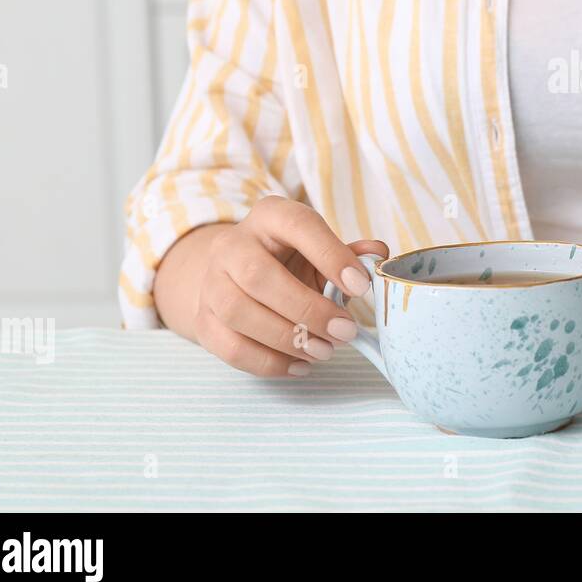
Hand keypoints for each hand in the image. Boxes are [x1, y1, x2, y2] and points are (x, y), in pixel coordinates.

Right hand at [194, 197, 387, 376]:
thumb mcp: (320, 249)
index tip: (361, 286)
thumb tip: (377, 254)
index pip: (298, 226)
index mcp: (270, 216)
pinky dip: (270, 363)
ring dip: (288, 340)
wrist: (236, 275)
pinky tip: (301, 365)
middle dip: (308, 310)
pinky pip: (231, 348)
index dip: (331, 255)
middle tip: (345, 332)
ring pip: (239, 314)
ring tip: (325, 351)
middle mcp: (232, 244)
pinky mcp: (203, 320)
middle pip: (259, 276)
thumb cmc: (290, 260)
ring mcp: (211, 283)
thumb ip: (349, 253)